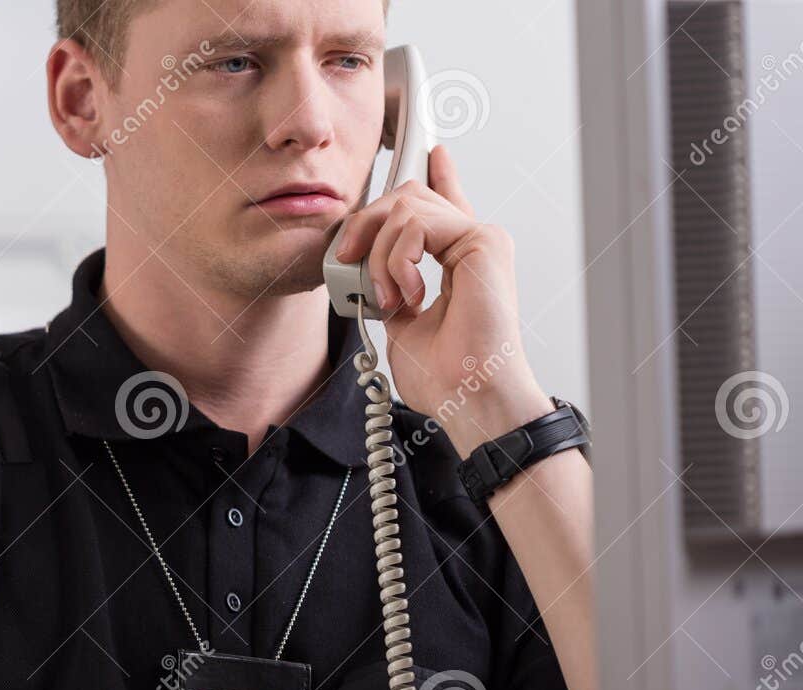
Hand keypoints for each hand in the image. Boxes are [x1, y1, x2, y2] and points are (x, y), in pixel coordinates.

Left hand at [333, 145, 553, 455]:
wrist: (467, 394)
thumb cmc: (442, 373)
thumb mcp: (398, 319)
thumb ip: (389, 284)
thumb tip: (368, 270)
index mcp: (454, 260)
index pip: (444, 205)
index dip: (437, 174)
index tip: (432, 151)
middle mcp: (471, 244)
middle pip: (408, 197)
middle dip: (366, 224)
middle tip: (349, 261)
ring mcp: (480, 239)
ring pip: (406, 207)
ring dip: (379, 255)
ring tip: (388, 297)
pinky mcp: (484, 240)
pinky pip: (418, 223)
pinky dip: (397, 259)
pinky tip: (408, 293)